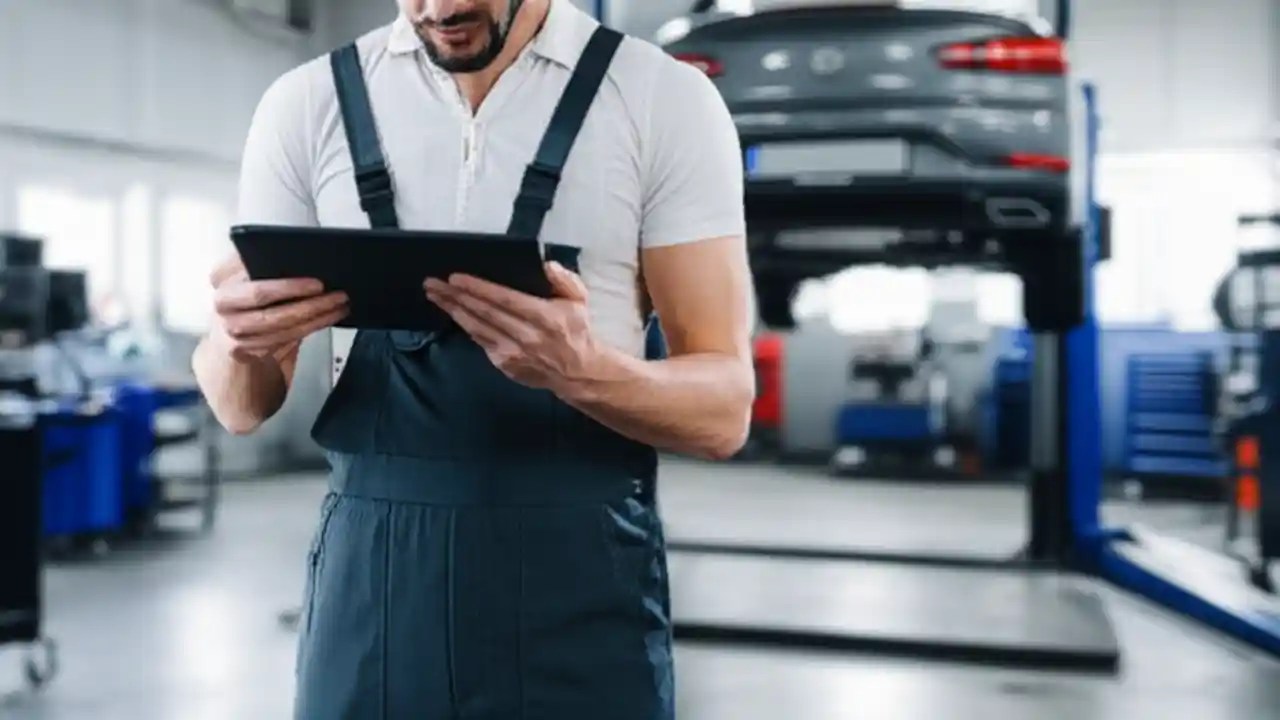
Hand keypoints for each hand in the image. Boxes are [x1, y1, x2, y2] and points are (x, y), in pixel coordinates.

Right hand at [207, 253, 348, 362]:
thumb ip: (270, 266)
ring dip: (315, 316)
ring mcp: (229, 327)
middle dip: (307, 301)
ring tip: (339, 306)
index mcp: (223, 275)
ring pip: (278, 324)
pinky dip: (309, 328)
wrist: (229, 332)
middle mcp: (222, 301)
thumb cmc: (250, 296)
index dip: (288, 284)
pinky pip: (281, 339)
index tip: (318, 283)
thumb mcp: (254, 274)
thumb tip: (312, 261)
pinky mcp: (240, 349)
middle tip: (336, 295)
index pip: (256, 275)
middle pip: (266, 302)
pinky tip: (327, 318)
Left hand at [424, 262, 596, 392]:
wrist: (577, 372)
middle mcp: (526, 335)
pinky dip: (464, 326)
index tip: (456, 278)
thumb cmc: (575, 330)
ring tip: (434, 295)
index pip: (505, 299)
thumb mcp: (579, 300)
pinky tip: (452, 313)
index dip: (478, 288)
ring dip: (453, 310)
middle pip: (484, 312)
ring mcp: (512, 352)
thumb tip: (546, 265)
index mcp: (544, 317)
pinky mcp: (504, 363)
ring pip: (476, 328)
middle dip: (456, 296)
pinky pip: (480, 341)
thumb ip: (565, 279)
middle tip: (433, 283)